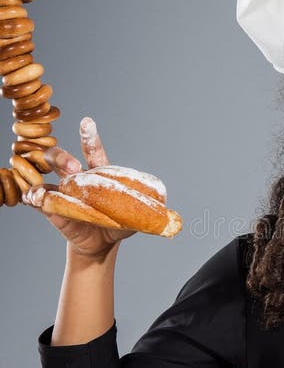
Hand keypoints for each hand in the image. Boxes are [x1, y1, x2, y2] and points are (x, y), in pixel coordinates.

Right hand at [22, 115, 135, 259]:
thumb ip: (143, 209)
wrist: (102, 244)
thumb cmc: (118, 223)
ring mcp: (62, 190)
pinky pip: (38, 198)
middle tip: (73, 166)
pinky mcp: (52, 207)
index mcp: (98, 174)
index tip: (87, 123)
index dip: (89, 138)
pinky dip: (34, 195)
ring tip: (50, 181)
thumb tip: (165, 210)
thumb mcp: (133, 216)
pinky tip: (34, 196)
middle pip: (63, 157)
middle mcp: (77, 178)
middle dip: (64, 157)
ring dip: (48, 171)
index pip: (93, 152)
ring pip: (47, 171)